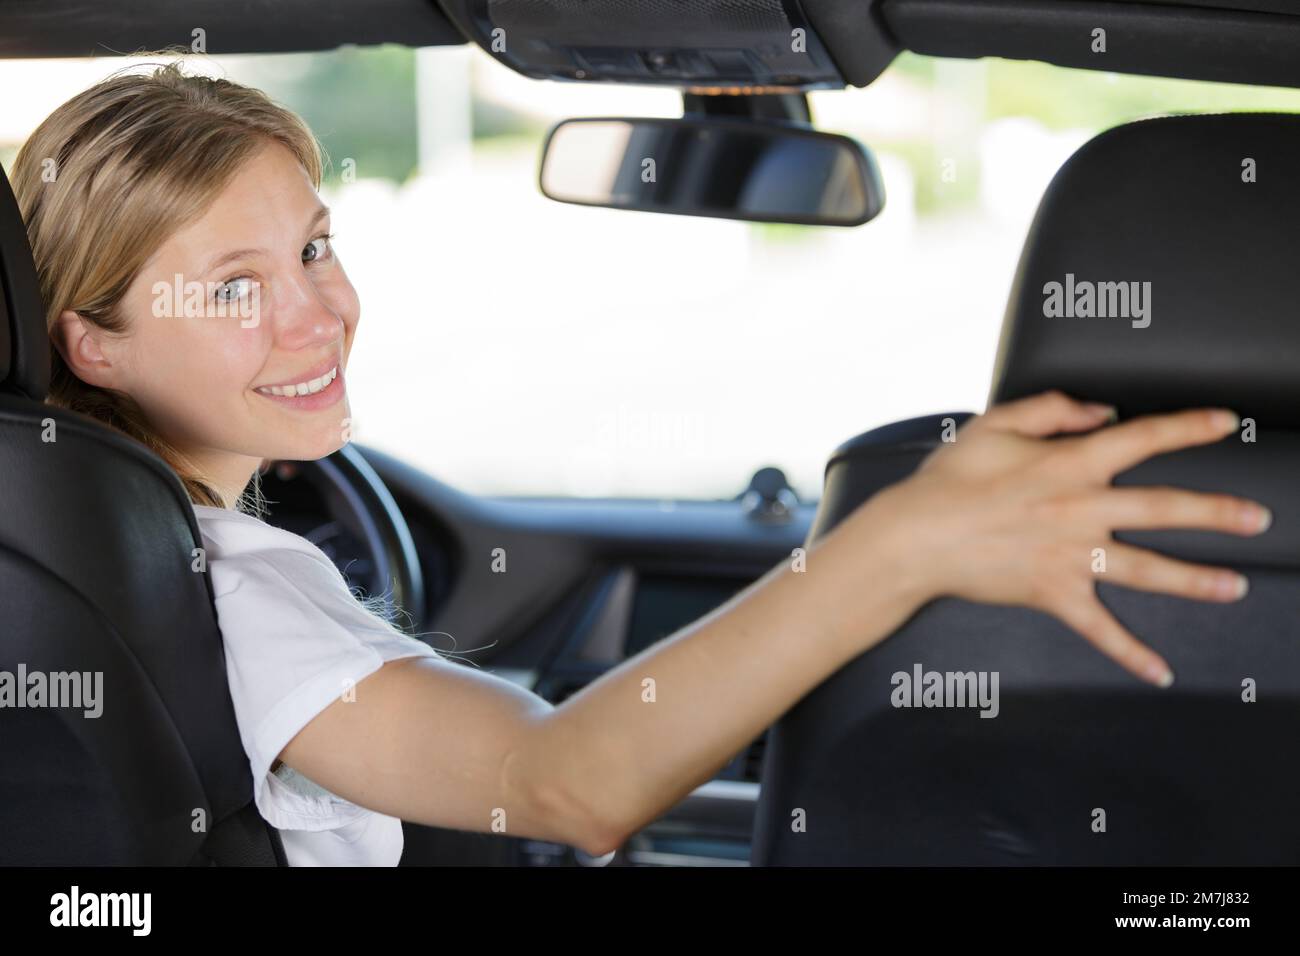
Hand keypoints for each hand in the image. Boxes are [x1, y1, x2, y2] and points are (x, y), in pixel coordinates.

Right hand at [860, 390, 1270, 686]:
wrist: (913, 536)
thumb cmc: (948, 480)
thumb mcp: (992, 424)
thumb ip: (1050, 410)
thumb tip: (1100, 412)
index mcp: (1069, 463)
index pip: (1142, 438)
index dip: (1188, 427)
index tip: (1225, 422)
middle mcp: (1080, 509)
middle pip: (1164, 509)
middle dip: (1217, 512)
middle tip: (1259, 517)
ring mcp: (1070, 556)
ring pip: (1147, 570)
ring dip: (1196, 580)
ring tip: (1236, 587)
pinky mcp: (1053, 593)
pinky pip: (1100, 628)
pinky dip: (1130, 652)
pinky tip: (1160, 671)